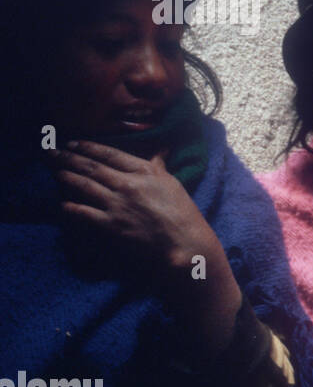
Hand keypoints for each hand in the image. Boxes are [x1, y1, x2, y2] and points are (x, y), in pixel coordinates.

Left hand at [52, 140, 221, 270]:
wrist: (185, 243)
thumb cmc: (183, 214)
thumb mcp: (173, 184)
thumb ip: (159, 167)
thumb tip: (160, 151)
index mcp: (144, 172)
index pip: (110, 154)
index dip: (88, 147)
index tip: (74, 143)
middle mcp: (127, 184)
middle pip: (92, 167)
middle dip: (68, 158)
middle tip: (52, 152)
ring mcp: (117, 204)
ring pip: (84, 186)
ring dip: (66, 177)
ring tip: (55, 171)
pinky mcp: (111, 225)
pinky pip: (83, 212)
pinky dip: (70, 207)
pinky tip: (62, 203)